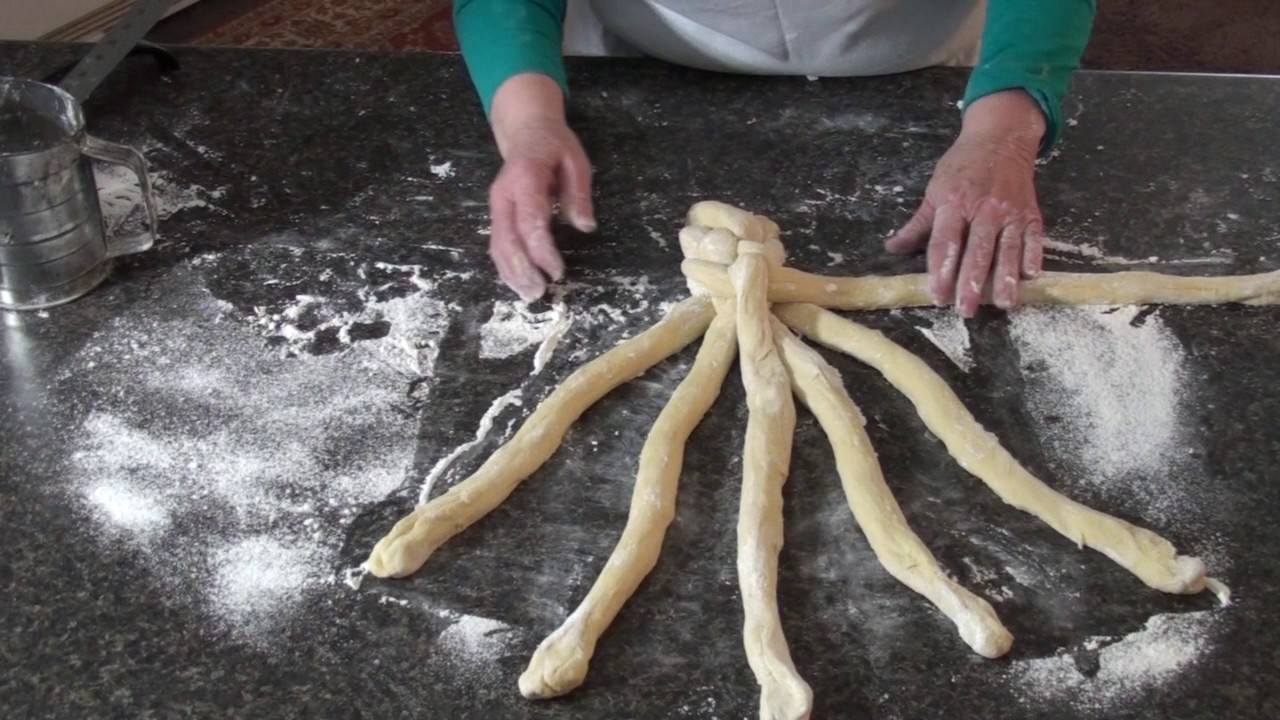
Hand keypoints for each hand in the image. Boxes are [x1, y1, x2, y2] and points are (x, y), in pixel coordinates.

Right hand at [486, 74, 595, 301]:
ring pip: (497, 245)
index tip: (557, 271)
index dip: (541, 250)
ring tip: (529, 295)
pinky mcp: (497, 215)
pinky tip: (519, 283)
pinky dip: (506, 266)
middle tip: (539, 293)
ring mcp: (497, 205)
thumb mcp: (576, 162)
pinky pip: (498, 243)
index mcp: (525, 178)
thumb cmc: (555, 146)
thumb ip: (579, 194)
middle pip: (506, 238)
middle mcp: (504, 195)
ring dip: (511, 273)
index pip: (529, 220)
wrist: (526, 130)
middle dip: (521, 269)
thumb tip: (584, 226)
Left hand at [885, 90, 1047, 316]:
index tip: (937, 296)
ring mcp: (1010, 212)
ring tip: (1003, 304)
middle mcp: (983, 209)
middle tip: (965, 310)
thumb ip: (918, 224)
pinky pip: (1034, 238)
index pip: (946, 243)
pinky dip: (1033, 257)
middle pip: (977, 251)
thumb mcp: (935, 190)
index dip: (940, 270)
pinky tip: (1030, 276)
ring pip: (1008, 249)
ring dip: (1005, 278)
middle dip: (971, 283)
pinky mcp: (1031, 213)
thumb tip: (892, 249)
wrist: (1000, 138)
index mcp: (954, 204)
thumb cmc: (962, 167)